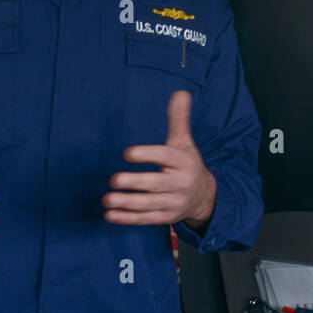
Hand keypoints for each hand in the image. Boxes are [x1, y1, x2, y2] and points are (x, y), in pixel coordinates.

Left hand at [103, 90, 216, 226]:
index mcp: (184, 162)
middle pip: (156, 183)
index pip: (166, 157)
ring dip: (127, 203)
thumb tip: (180, 93)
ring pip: (149, 204)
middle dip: (135, 183)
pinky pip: (146, 219)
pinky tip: (110, 215)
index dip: (148, 154)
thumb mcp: (184, 142)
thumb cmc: (187, 164)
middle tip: (114, 180)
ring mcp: (174, 202)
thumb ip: (178, 119)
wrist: (205, 196)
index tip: (128, 153)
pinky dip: (128, 218)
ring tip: (107, 199)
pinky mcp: (167, 217)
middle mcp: (181, 183)